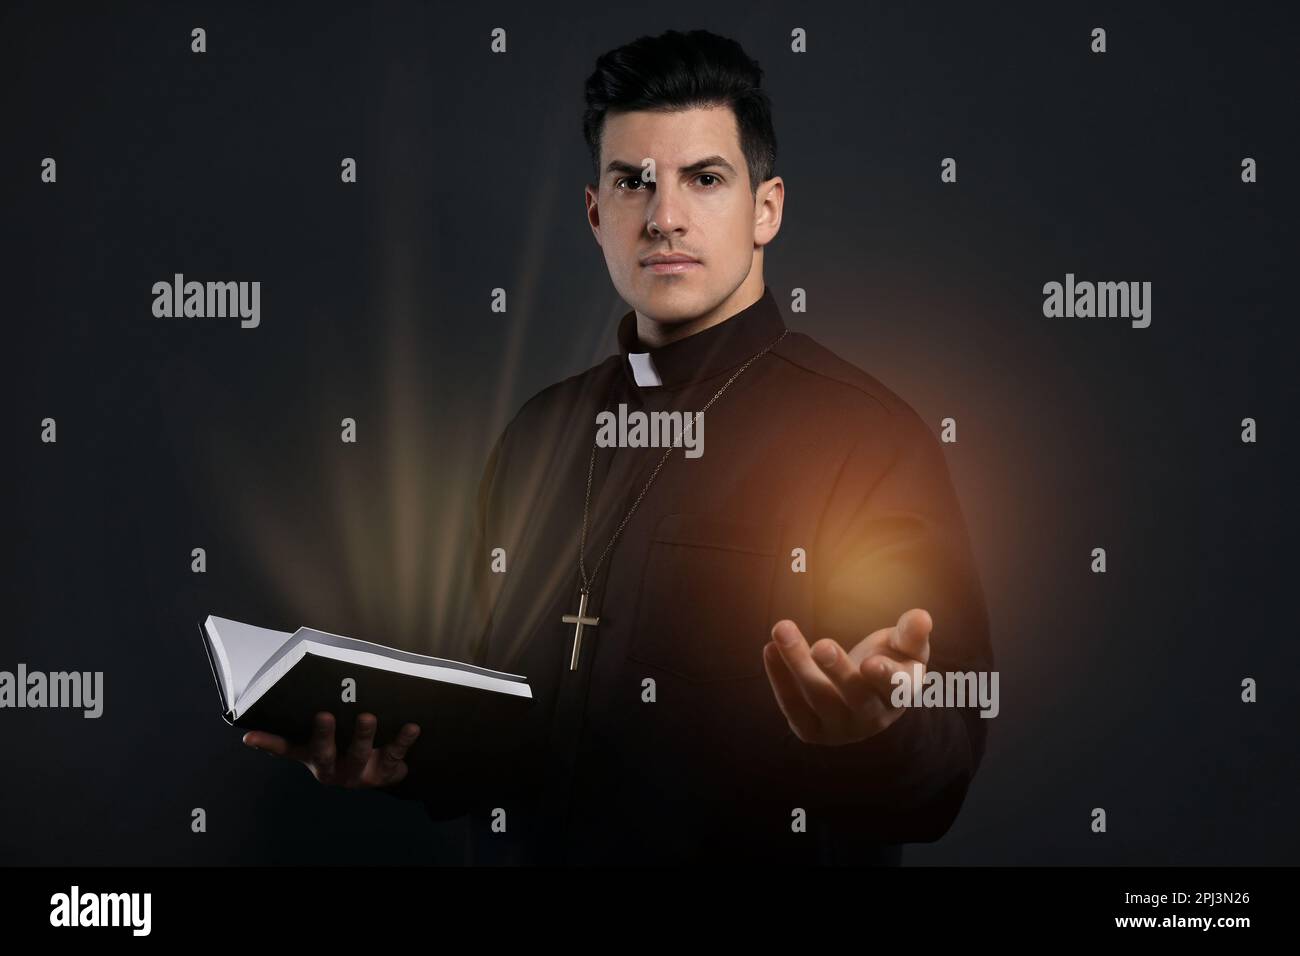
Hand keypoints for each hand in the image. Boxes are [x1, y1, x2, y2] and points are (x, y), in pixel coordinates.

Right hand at [242, 711, 420, 788]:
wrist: (381, 773)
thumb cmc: (345, 749)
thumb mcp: (320, 745)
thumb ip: (295, 735)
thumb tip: (254, 729)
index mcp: (314, 759)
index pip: (286, 750)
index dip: (269, 744)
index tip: (251, 736)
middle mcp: (333, 769)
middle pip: (325, 753)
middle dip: (323, 736)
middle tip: (324, 715)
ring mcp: (359, 773)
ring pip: (359, 753)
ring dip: (363, 735)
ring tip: (368, 717)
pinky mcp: (385, 772)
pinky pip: (395, 754)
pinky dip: (403, 740)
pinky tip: (411, 727)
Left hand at [763, 608, 931, 745]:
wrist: (858, 696)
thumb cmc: (887, 663)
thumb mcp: (904, 648)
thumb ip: (911, 634)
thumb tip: (922, 616)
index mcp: (899, 694)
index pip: (895, 688)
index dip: (884, 676)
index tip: (871, 661)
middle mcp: (871, 717)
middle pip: (855, 696)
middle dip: (837, 670)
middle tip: (821, 646)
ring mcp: (840, 728)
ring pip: (818, 698)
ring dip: (797, 664)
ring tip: (782, 630)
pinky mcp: (810, 730)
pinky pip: (792, 706)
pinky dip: (779, 677)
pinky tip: (769, 648)